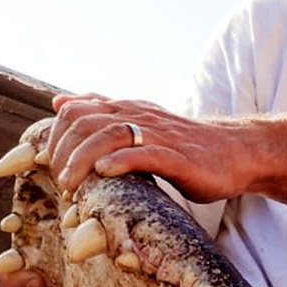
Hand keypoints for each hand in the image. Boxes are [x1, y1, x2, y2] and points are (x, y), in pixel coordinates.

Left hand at [45, 92, 253, 203]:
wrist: (234, 152)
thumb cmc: (184, 146)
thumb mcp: (138, 123)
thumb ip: (100, 113)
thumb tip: (60, 101)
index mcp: (126, 110)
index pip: (74, 111)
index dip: (56, 138)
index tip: (52, 166)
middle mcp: (138, 116)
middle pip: (84, 123)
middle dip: (63, 153)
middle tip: (60, 183)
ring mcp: (158, 136)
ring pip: (108, 136)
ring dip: (82, 161)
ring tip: (71, 185)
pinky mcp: (177, 157)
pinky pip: (144, 154)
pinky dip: (120, 161)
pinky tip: (105, 172)